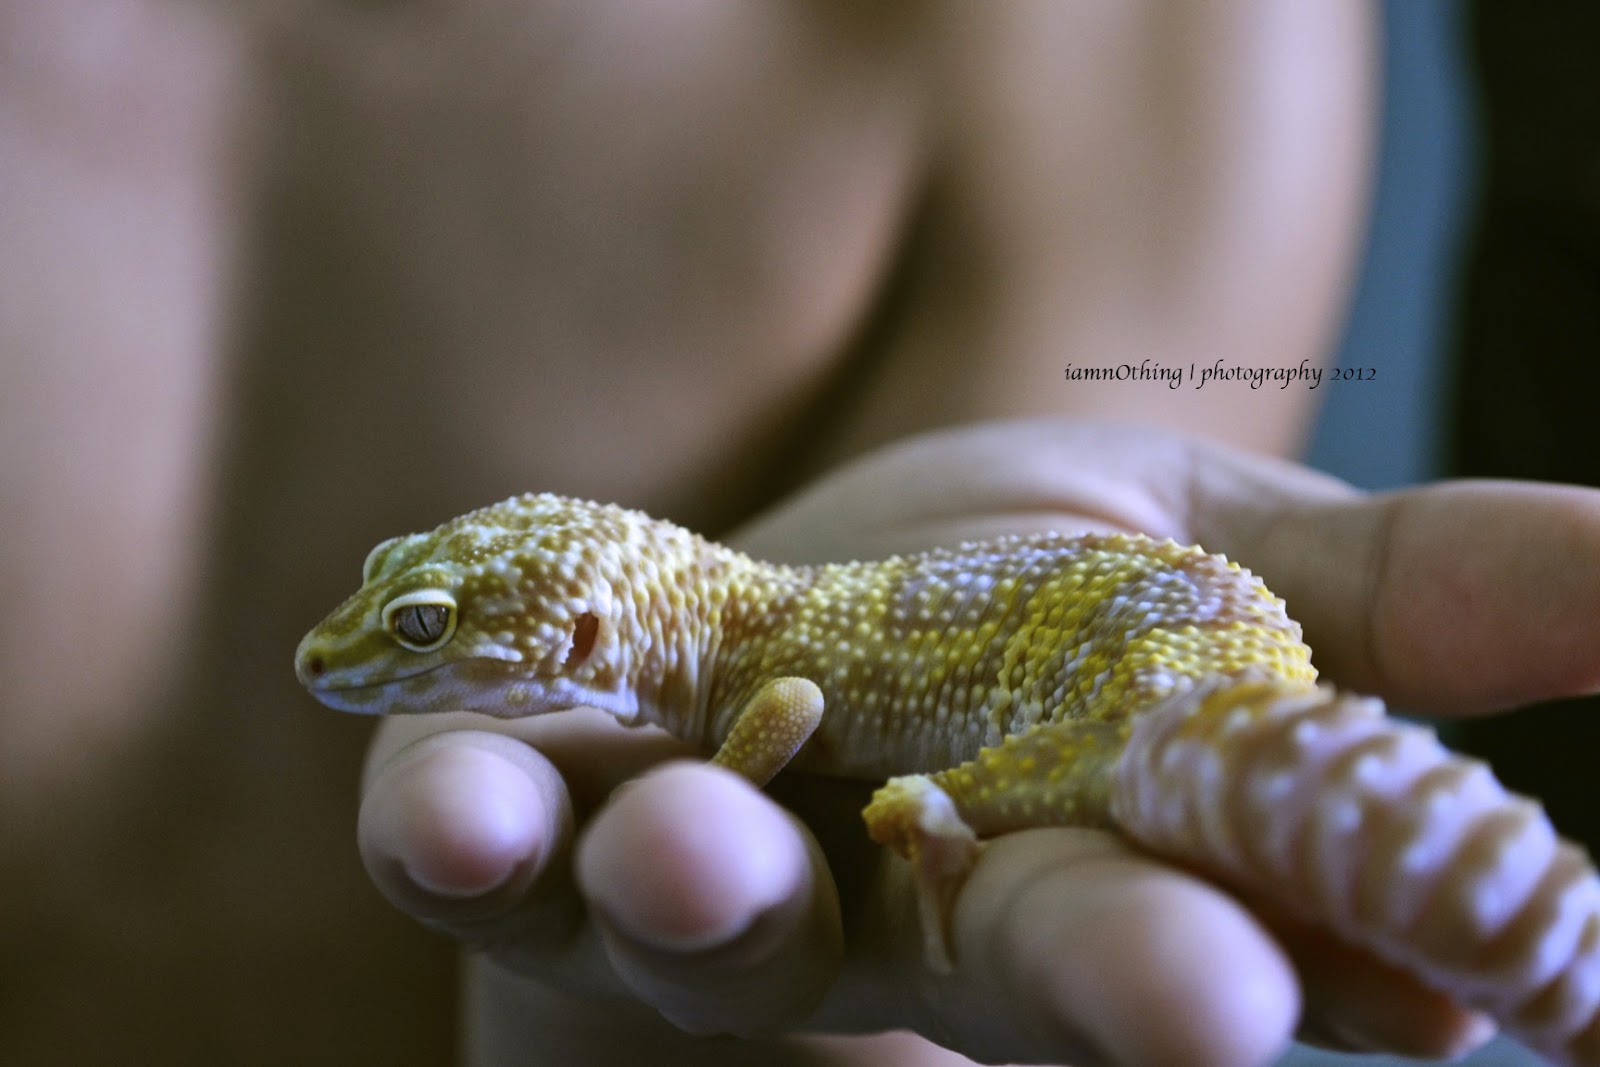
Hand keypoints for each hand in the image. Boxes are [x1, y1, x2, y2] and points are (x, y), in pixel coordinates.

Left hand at [357, 417, 1599, 1064]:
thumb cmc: (1003, 595)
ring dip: (711, 895)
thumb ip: (1407, 591)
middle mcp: (895, 904)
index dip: (1272, 948)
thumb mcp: (1211, 558)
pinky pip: (473, 830)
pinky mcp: (522, 820)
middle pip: (999, 961)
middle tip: (1204, 1000)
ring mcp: (695, 875)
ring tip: (691, 858)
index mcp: (1079, 859)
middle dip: (1100, 980)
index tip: (1423, 989)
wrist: (769, 590)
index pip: (1197, 924)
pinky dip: (463, 819)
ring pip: (704, 919)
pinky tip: (457, 796)